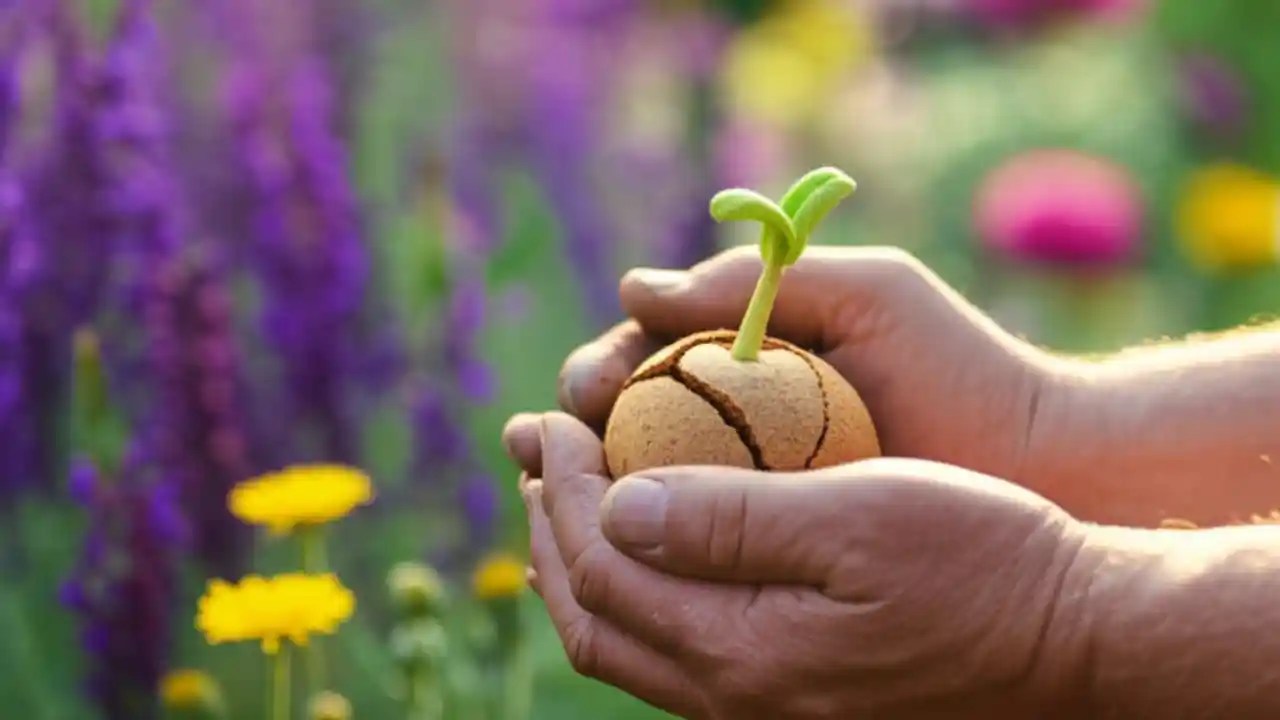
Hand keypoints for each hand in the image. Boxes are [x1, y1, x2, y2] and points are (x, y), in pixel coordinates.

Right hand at [506, 245, 1069, 498]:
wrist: (1042, 463)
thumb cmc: (955, 367)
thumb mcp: (864, 296)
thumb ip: (751, 284)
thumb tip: (634, 291)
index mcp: (748, 354)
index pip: (645, 359)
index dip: (597, 378)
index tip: (580, 399)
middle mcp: (741, 419)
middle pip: (630, 427)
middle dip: (574, 436)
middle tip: (542, 450)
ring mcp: (758, 486)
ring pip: (651, 493)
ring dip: (591, 497)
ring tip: (547, 503)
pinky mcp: (782, 541)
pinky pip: (699, 547)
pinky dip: (649, 550)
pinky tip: (612, 559)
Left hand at [523, 412, 1089, 718]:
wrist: (1073, 638)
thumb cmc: (982, 558)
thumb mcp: (860, 516)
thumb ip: (728, 519)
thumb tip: (615, 507)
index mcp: (744, 652)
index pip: (605, 567)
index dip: (564, 487)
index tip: (554, 417)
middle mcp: (736, 699)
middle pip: (596, 617)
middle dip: (548, 527)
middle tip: (530, 447)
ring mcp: (760, 708)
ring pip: (624, 644)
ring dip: (578, 563)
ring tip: (558, 494)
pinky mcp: (789, 699)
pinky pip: (670, 657)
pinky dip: (629, 595)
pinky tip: (639, 548)